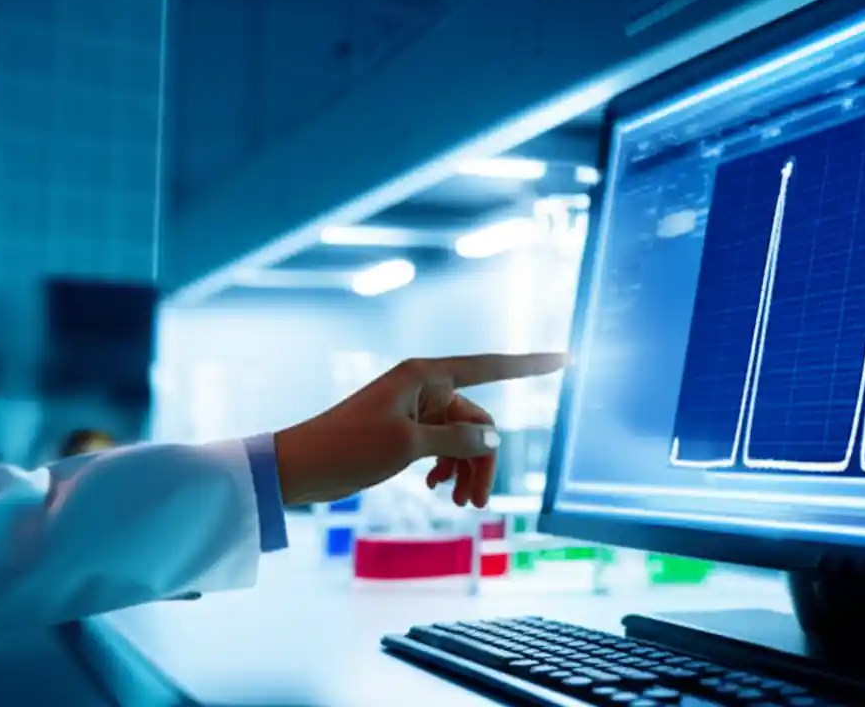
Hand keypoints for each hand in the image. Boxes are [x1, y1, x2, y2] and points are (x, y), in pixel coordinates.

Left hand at [273, 353, 564, 507]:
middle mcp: (425, 386)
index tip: (566, 359)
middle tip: (475, 505)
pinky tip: (435, 490)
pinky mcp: (406, 430)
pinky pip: (443, 445)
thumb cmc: (346, 448)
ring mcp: (416, 408)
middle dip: (483, 460)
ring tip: (459, 505)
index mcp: (427, 375)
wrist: (298, 467)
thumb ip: (457, 440)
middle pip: (478, 421)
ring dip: (465, 470)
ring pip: (463, 438)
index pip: (492, 366)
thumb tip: (495, 439)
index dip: (531, 365)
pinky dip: (446, 467)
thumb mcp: (408, 447)